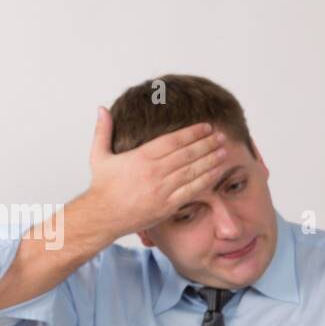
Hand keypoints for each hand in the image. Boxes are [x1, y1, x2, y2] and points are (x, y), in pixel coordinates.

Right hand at [86, 109, 229, 236]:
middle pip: (187, 154)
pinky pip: (192, 191)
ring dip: (211, 160)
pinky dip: (207, 180)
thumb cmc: (102, 187)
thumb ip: (103, 130)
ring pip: (193, 171)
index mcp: (141, 157)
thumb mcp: (99, 155)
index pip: (173, 140)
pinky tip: (217, 172)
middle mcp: (154, 172)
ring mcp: (162, 189)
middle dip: (207, 143)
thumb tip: (101, 108)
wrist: (102, 217)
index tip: (206, 126)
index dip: (193, 132)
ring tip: (225, 151)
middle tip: (221, 136)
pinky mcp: (167, 206)